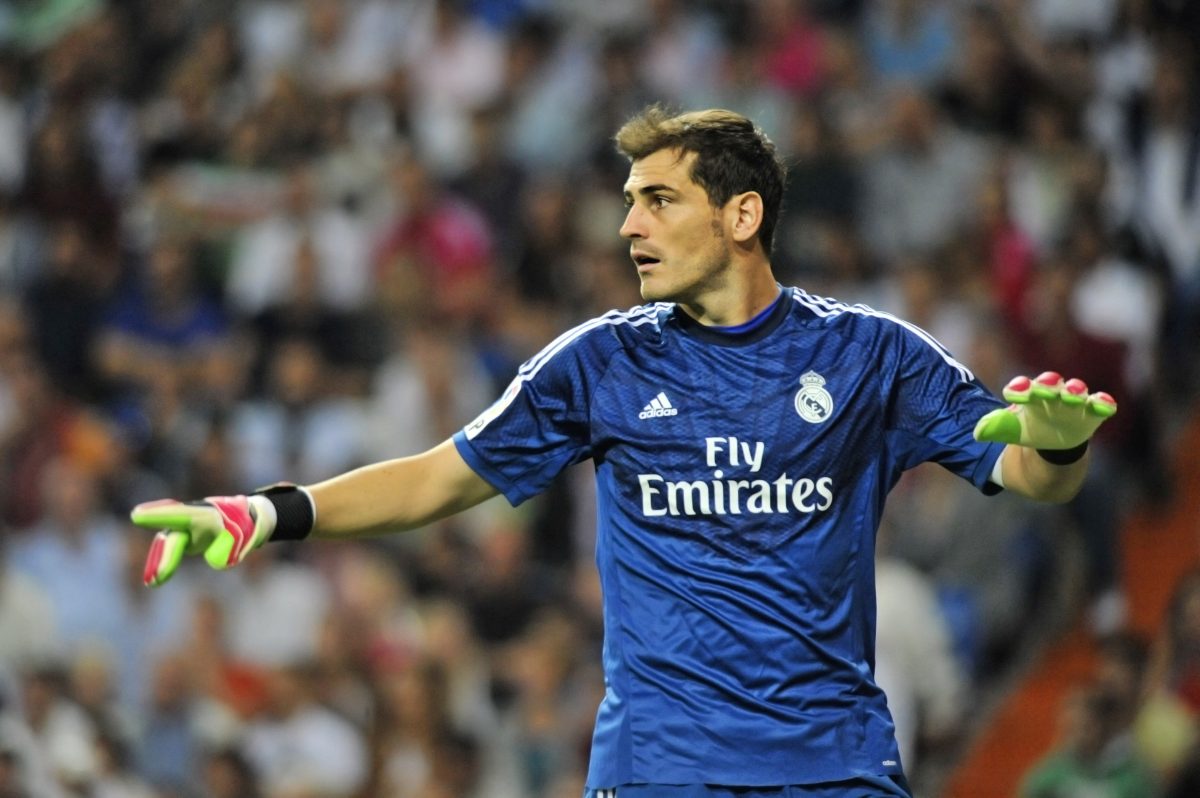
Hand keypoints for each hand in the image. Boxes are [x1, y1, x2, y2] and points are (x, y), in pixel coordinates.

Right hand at [131, 495, 276, 586]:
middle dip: (164, 553)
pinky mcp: (180, 539)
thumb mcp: (239, 538)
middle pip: (172, 536)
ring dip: (158, 563)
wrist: (242, 520)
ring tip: (152, 582)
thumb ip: (228, 549)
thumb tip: (215, 560)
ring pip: (166, 545)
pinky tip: (153, 580)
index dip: (158, 515)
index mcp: (204, 514)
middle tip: (154, 570)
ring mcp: (182, 528)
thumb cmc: (241, 528)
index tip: (136, 516)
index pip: (179, 515)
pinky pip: (168, 551)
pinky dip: (161, 564)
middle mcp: (188, 519)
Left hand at [974, 371, 1116, 448]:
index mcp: (1030, 394)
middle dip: (1047, 383)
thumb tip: (978, 433)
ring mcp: (1074, 402)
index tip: (1012, 393)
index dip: (1019, 388)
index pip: (1023, 387)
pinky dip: (1103, 402)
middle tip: (1042, 387)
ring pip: (1075, 390)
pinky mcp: (1093, 412)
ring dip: (1074, 391)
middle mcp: (1053, 393)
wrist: (1055, 445)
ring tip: (1071, 395)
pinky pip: (1101, 404)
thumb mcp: (1011, 431)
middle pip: (1050, 382)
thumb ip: (995, 428)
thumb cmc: (1031, 430)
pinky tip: (1104, 404)